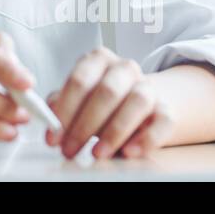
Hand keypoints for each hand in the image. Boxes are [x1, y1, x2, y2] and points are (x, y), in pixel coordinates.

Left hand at [45, 46, 173, 159]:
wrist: (137, 105)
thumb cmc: (98, 102)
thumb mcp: (77, 99)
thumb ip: (61, 105)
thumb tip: (49, 119)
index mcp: (98, 60)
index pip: (79, 81)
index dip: (64, 110)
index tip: (54, 137)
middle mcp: (125, 68)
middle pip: (107, 91)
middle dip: (85, 125)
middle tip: (70, 149)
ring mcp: (148, 86)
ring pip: (137, 102)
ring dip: (115, 131)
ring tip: (97, 153)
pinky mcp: (166, 109)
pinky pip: (163, 121)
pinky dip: (147, 138)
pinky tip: (129, 152)